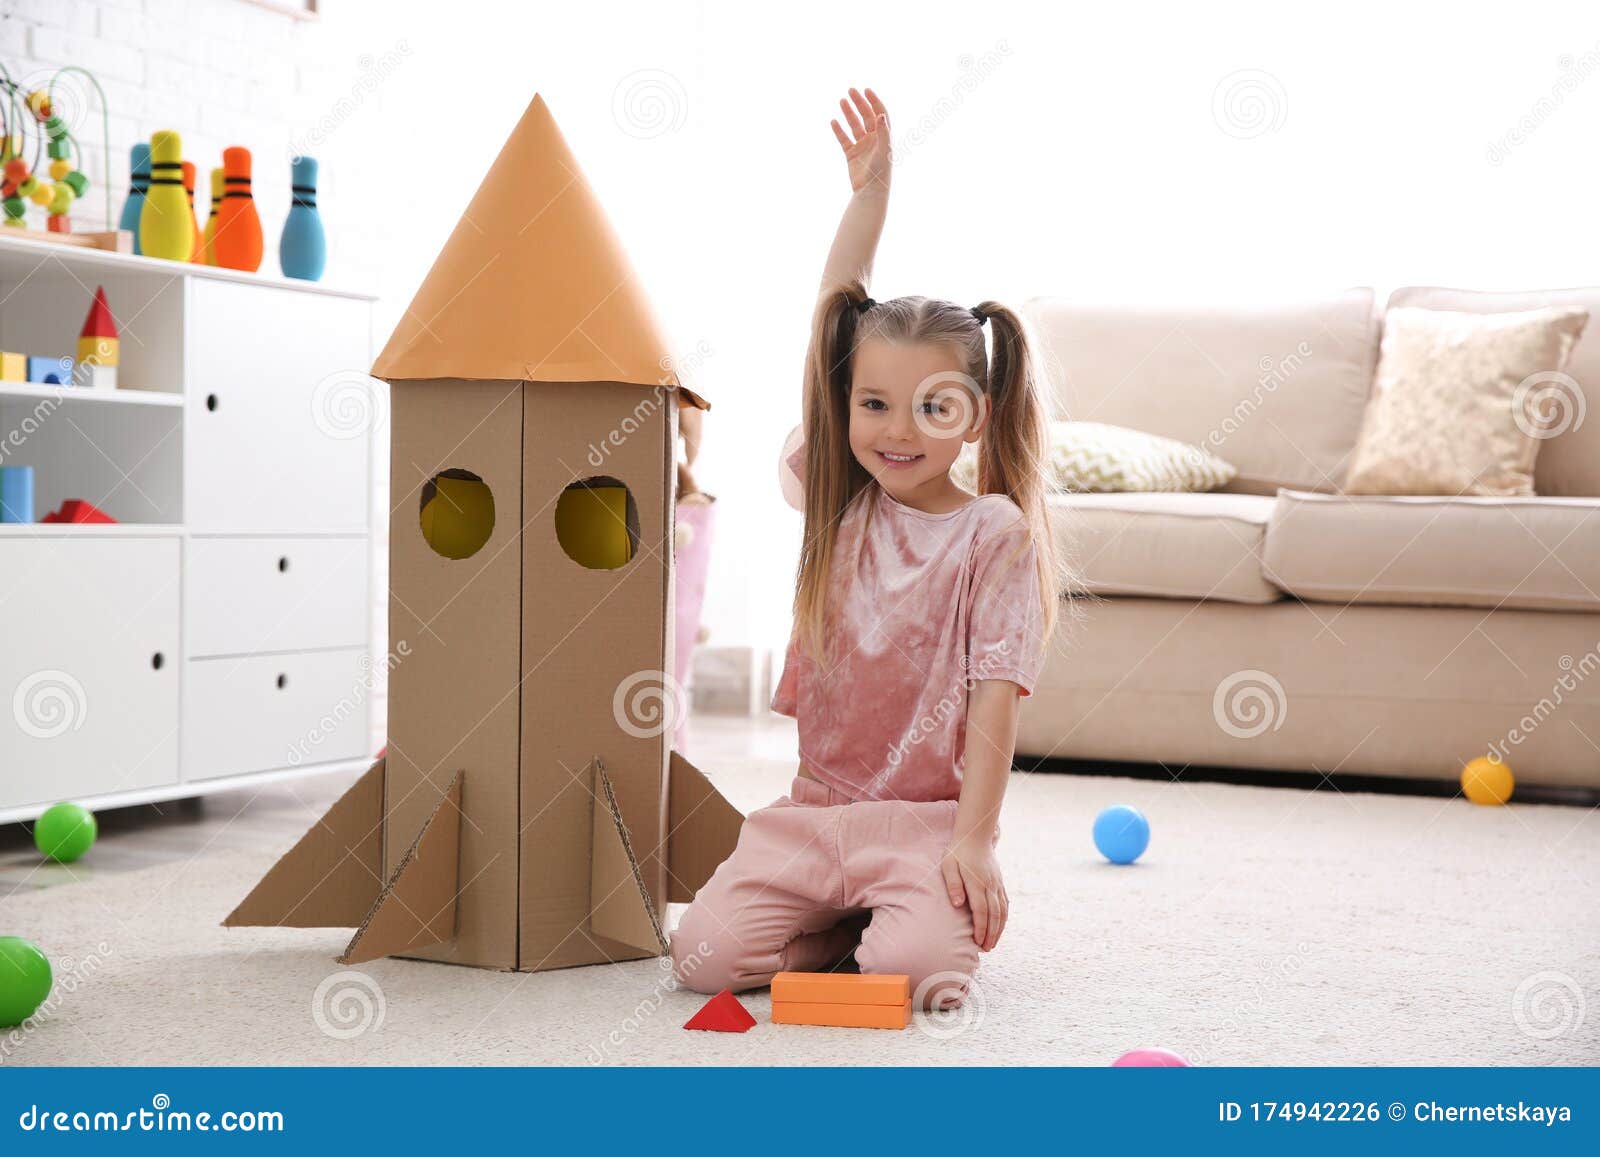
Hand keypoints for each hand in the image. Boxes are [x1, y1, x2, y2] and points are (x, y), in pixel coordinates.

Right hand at [830, 87, 891, 194]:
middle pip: (866, 116)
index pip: (880, 113)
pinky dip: (839, 131)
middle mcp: (873, 139)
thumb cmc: (881, 171)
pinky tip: (833, 122)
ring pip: (854, 125)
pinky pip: (844, 139)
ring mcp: (862, 146)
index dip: (874, 101)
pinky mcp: (852, 155)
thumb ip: (883, 132)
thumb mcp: (884, 149)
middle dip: (859, 103)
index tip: (866, 90)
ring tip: (842, 101)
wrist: (870, 191)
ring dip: (848, 113)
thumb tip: (880, 114)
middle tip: (851, 90)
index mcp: (883, 136)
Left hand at [940, 833, 1007, 950]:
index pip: (981, 911)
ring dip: (999, 928)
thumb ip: (953, 885)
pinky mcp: (1000, 882)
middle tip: (987, 949)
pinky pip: (1005, 903)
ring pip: (1002, 911)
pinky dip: (1004, 917)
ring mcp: (997, 884)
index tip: (978, 942)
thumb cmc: (958, 851)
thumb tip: (957, 904)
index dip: (981, 928)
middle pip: (994, 915)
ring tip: (993, 943)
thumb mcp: (948, 865)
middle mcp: (990, 885)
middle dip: (991, 934)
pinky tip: (1001, 926)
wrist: (975, 835)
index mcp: (977, 883)